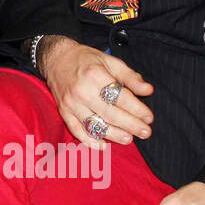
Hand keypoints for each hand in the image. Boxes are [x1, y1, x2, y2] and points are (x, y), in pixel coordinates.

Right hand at [39, 36, 154, 147]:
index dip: (137, 109)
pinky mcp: (64, 112)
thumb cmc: (85, 59)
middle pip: (110, 114)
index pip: (120, 97)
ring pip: (95, 125)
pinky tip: (103, 145)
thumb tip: (148, 90)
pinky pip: (77, 130)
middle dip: (131, 125)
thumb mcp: (110, 61)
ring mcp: (71, 104)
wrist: (56, 59)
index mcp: (95, 75)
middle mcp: (82, 91)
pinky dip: (90, 141)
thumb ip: (130, 77)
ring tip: (129, 139)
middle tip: (145, 132)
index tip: (149, 118)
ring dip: (114, 135)